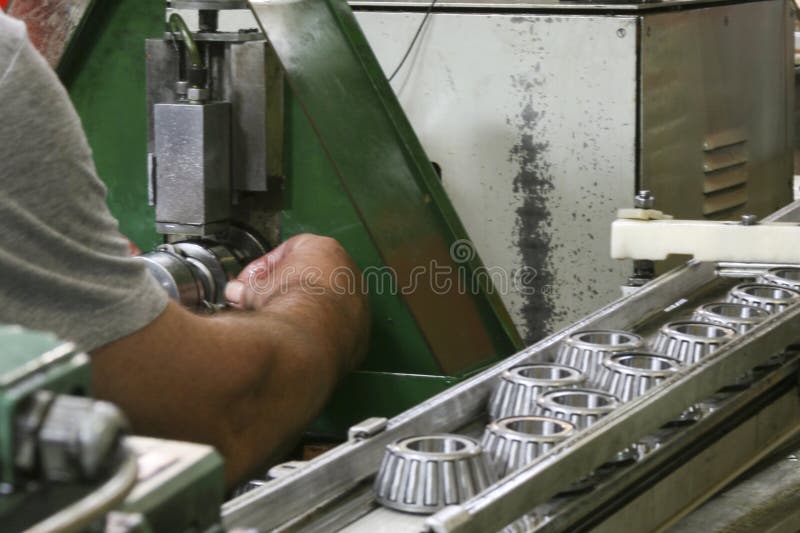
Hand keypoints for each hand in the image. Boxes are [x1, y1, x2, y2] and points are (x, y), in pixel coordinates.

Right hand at [225, 234, 369, 370]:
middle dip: (283, 291)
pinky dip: (318, 332)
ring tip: (278, 326)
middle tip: (261, 305)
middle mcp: (348, 270)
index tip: (248, 285)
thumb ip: (246, 287)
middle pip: (310, 278)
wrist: (309, 334)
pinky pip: (335, 327)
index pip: (288, 252)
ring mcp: (359, 301)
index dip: (262, 270)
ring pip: (325, 303)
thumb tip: (235, 294)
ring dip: (302, 311)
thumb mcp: (254, 288)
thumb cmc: (285, 301)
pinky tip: (300, 341)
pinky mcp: (362, 330)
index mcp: (324, 247)